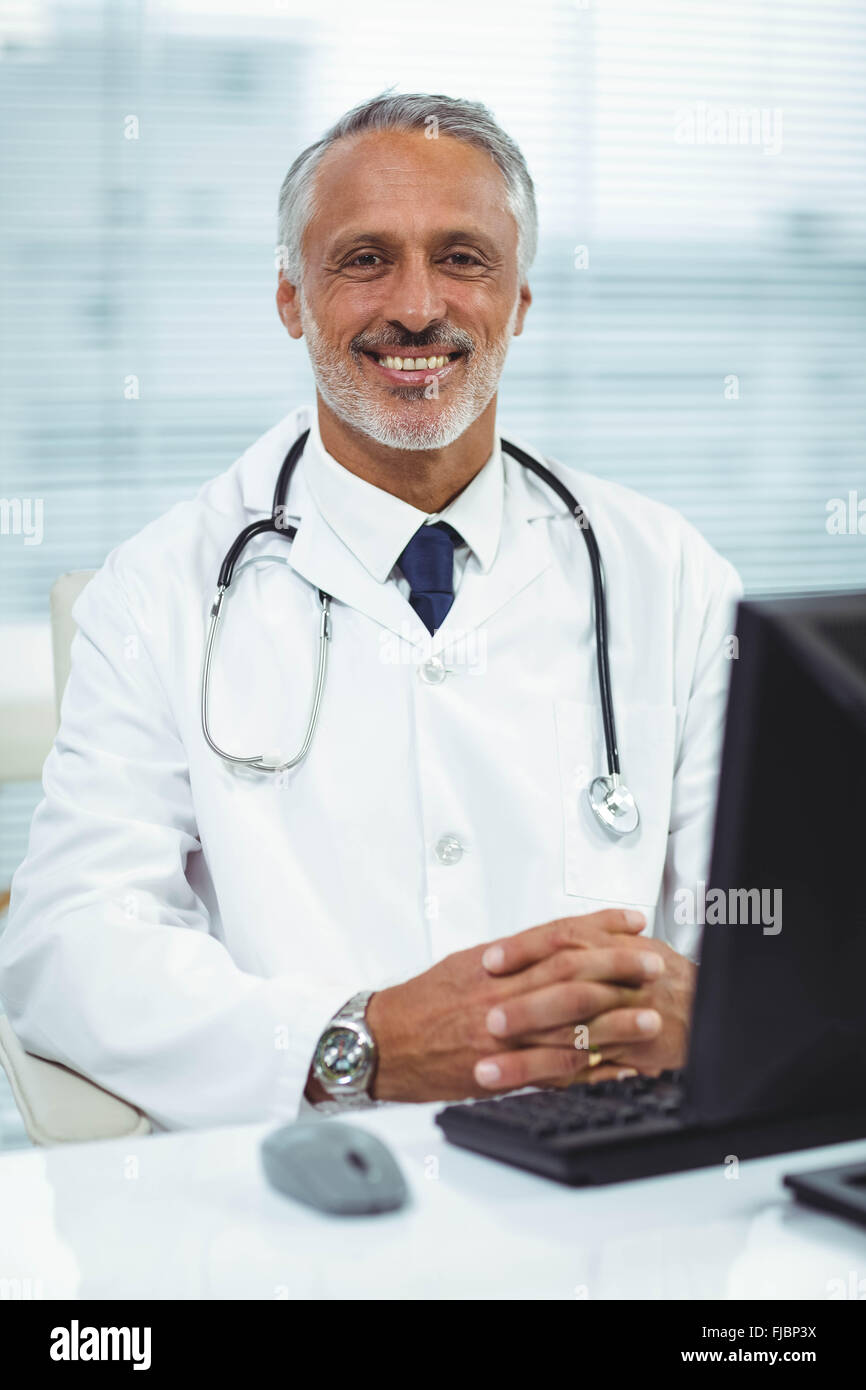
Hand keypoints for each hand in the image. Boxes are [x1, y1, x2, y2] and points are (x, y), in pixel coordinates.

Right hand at [364, 908, 668, 1102]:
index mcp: (493, 965)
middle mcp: (500, 997)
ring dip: (615, 1024)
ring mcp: (503, 1039)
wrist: (382, 1043)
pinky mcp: (501, 1075)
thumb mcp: (465, 964)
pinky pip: (554, 1076)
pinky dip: (591, 1074)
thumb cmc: (422, 1003)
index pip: (555, 938)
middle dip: (617, 969)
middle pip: (569, 977)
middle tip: (653, 964)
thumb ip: (512, 956)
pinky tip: (621, 1070)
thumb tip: (558, 942)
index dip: (598, 927)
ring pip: (568, 1028)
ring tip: (651, 1018)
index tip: (632, 922)